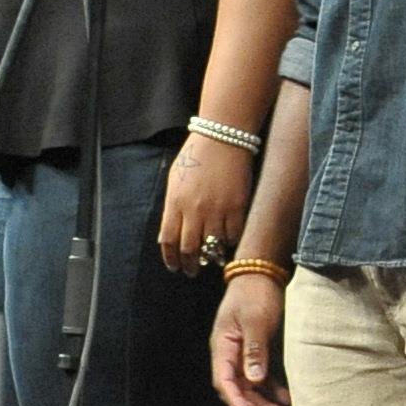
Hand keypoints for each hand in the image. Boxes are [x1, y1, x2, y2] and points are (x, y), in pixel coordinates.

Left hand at [158, 131, 255, 274]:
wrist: (223, 135)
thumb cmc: (197, 154)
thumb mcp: (175, 180)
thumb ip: (172, 207)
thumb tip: (170, 234)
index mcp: (175, 203)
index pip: (168, 241)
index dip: (171, 259)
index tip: (175, 266)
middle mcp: (194, 210)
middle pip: (189, 249)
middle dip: (190, 264)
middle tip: (193, 270)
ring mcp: (216, 209)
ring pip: (213, 246)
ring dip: (212, 256)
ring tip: (213, 258)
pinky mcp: (237, 206)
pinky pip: (234, 234)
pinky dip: (230, 242)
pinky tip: (229, 241)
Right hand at [210, 272, 289, 405]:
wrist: (261, 273)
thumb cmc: (255, 295)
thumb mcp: (255, 321)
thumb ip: (255, 350)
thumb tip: (254, 380)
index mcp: (223, 348)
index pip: (225, 383)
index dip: (238, 403)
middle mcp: (229, 354)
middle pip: (238, 389)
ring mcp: (242, 353)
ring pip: (250, 385)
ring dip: (263, 402)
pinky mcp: (256, 350)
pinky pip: (261, 376)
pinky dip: (271, 388)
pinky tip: (285, 398)